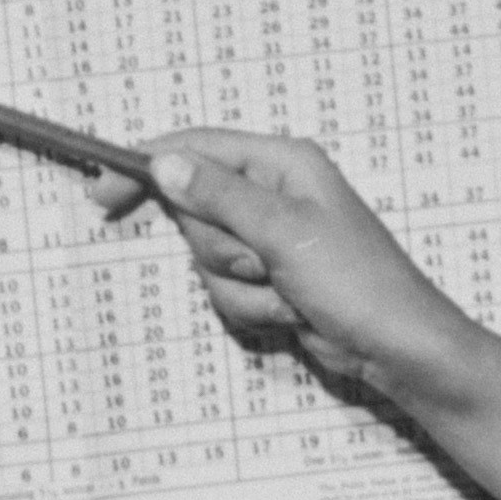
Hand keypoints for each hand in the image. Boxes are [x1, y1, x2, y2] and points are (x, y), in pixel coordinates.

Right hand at [123, 127, 473, 400]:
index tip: (104, 193)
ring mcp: (271, 240)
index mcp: (282, 164)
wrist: (396, 349)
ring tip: (287, 293)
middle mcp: (274, 194)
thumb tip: (166, 162)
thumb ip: (219, 197)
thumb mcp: (282, 234)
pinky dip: (253, 309)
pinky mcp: (271, 279)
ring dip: (241, 287)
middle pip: (197, 212)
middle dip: (221, 250)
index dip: (149, 167)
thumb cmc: (358, 283)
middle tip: (261, 264)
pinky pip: (228, 290)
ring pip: (208, 259)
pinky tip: (292, 314)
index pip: (197, 150)